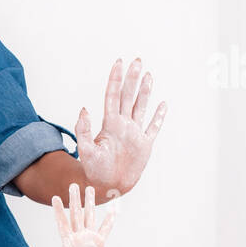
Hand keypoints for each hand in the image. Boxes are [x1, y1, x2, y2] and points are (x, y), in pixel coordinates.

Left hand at [22, 183, 114, 246]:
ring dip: (90, 203)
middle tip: (73, 184)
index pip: (62, 223)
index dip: (59, 211)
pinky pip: (105, 228)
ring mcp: (88, 237)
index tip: (54, 197)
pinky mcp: (99, 242)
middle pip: (76, 214)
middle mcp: (77, 235)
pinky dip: (110, 219)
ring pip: (89, 216)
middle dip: (75, 200)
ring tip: (90, 187)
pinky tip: (114, 207)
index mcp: (67, 240)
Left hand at [75, 58, 167, 197]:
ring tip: (148, 74)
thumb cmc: (94, 171)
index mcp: (110, 124)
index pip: (113, 96)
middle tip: (137, 60)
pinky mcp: (144, 145)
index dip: (116, 79)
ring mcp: (134, 134)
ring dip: (145, 91)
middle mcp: (123, 125)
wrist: (106, 186)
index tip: (119, 63)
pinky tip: (162, 104)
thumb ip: (83, 130)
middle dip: (133, 78)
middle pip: (129, 97)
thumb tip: (84, 109)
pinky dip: (159, 116)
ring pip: (141, 107)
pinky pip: (153, 127)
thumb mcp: (86, 150)